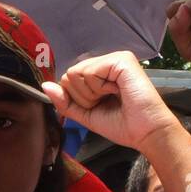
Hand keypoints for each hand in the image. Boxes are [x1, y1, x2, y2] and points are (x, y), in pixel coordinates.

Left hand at [43, 52, 177, 153]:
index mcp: (100, 74)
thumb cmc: (123, 125)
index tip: (100, 106)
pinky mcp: (120, 59)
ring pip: (76, 73)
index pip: (69, 80)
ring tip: (112, 98)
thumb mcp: (87, 115)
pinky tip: (116, 92)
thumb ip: (66, 102)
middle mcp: (107, 62)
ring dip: (90, 95)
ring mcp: (114, 58)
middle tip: (106, 102)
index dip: (78, 100)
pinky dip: (97, 89)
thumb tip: (44, 86)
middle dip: (83, 97)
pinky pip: (88, 72)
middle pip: (69, 75)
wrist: (146, 133)